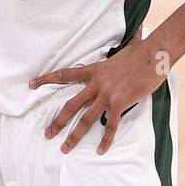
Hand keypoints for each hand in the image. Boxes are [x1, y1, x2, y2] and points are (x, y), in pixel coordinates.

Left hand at [29, 38, 167, 154]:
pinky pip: (110, 125)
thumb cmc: (142, 52)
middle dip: (58, 122)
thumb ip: (124, 46)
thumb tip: (135, 35)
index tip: (31, 85)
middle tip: (47, 135)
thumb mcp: (126, 48)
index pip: (65, 75)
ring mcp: (107, 94)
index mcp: (94, 70)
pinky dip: (106, 140)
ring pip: (86, 119)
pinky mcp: (119, 102)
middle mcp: (96, 84)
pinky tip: (100, 150)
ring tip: (65, 148)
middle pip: (71, 105)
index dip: (46, 80)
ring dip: (75, 136)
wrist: (153, 55)